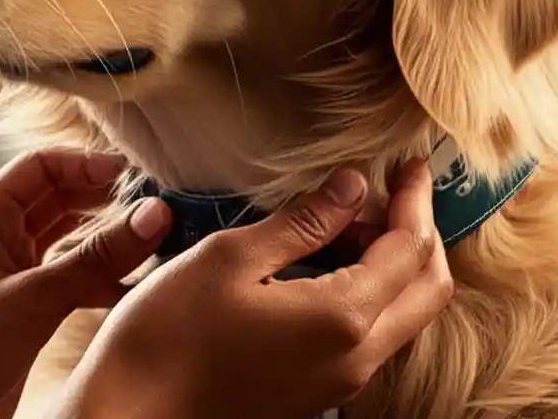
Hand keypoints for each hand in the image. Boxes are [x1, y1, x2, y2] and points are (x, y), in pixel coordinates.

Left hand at [0, 151, 171, 418]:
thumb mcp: (34, 296)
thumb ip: (96, 257)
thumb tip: (154, 214)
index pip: (40, 167)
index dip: (86, 164)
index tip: (133, 175)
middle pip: (58, 198)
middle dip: (104, 200)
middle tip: (152, 206)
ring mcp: (11, 274)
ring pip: (68, 239)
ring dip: (106, 240)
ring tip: (152, 241)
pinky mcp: (26, 309)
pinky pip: (71, 278)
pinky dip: (101, 279)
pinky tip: (133, 287)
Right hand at [58, 159, 453, 418]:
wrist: (130, 412)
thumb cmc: (168, 334)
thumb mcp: (231, 257)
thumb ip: (303, 222)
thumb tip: (351, 187)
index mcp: (342, 319)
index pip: (409, 249)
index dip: (414, 199)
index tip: (409, 163)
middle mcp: (355, 358)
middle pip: (427, 290)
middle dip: (418, 232)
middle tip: (390, 188)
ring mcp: (339, 382)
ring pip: (403, 316)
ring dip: (393, 264)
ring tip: (347, 220)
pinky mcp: (317, 391)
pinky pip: (370, 337)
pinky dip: (369, 293)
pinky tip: (327, 262)